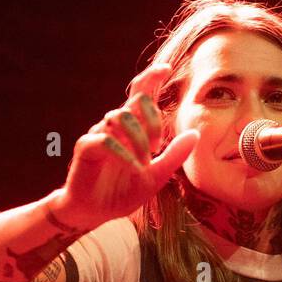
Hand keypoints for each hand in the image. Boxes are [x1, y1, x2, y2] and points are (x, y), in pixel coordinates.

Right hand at [55, 62, 199, 229]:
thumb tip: (195, 134)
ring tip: (145, 161)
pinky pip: (106, 140)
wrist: (95, 212)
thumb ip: (174, 156)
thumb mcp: (156, 176)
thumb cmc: (122, 192)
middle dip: (152, 120)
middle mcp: (114, 127)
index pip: (140, 95)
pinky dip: (124, 153)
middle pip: (133, 102)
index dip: (151, 78)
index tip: (166, 69)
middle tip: (158, 147)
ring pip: (120, 117)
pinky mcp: (86, 148)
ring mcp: (98, 135)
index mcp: (132, 129)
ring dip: (139, 138)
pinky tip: (136, 168)